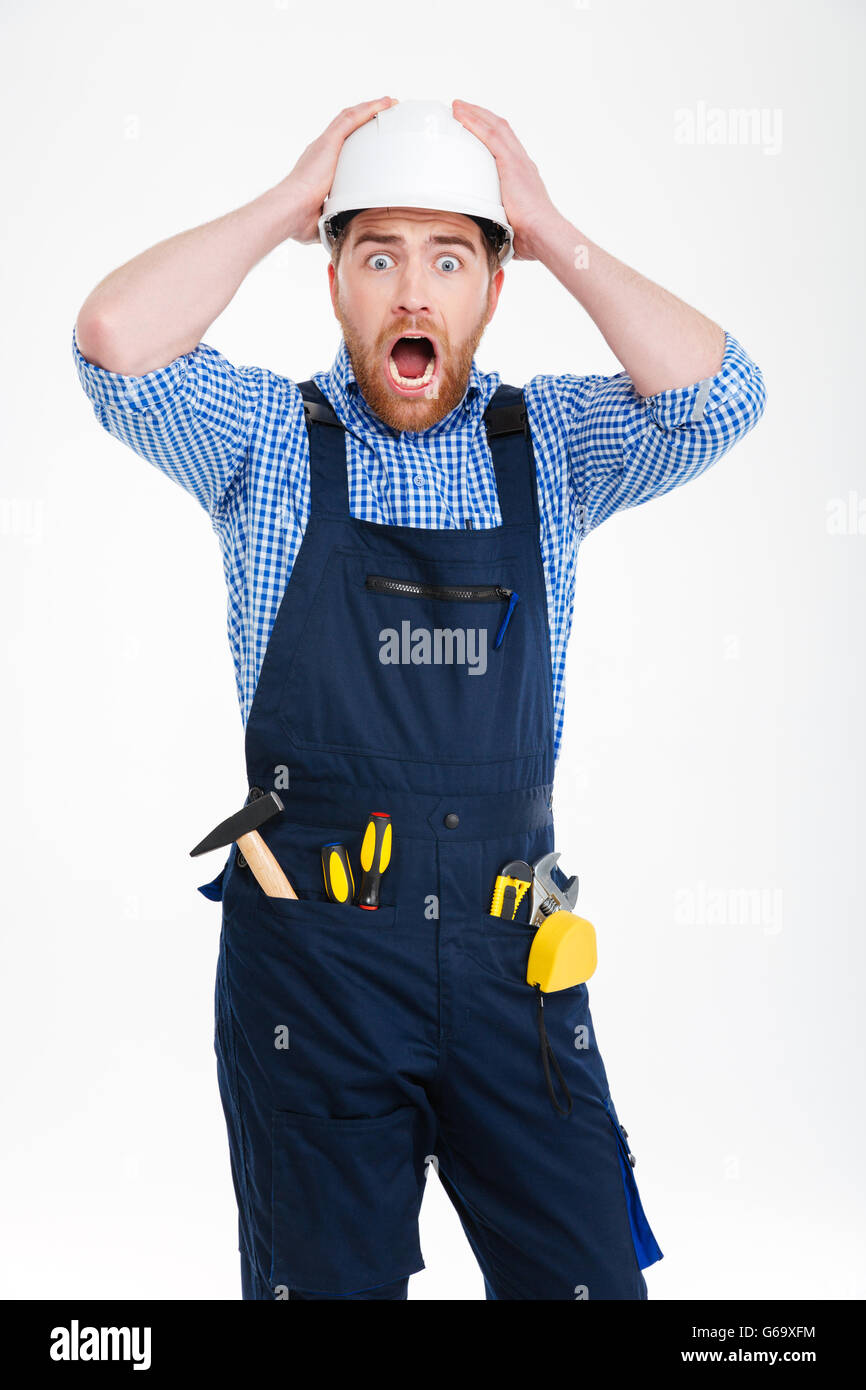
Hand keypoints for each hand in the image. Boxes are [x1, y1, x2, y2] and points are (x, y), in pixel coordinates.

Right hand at [282, 97, 397, 244]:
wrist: (290, 210)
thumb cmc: (300, 219)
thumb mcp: (322, 220)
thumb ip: (334, 222)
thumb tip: (344, 234)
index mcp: (318, 168)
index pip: (340, 149)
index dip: (355, 140)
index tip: (369, 139)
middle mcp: (320, 151)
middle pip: (346, 128)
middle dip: (365, 118)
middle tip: (384, 113)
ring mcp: (324, 145)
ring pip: (350, 118)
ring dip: (371, 109)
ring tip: (389, 103)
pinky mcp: (328, 142)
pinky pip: (352, 119)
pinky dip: (369, 109)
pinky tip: (384, 103)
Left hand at [451, 100, 558, 261]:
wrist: (542, 234)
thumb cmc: (530, 237)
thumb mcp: (508, 225)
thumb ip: (496, 223)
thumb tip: (484, 235)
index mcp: (523, 176)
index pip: (506, 145)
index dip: (490, 132)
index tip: (476, 126)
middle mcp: (523, 163)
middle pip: (501, 129)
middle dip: (481, 116)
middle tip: (462, 109)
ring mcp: (518, 161)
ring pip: (495, 126)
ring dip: (475, 114)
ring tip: (457, 106)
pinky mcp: (512, 164)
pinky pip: (490, 135)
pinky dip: (474, 122)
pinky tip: (460, 114)